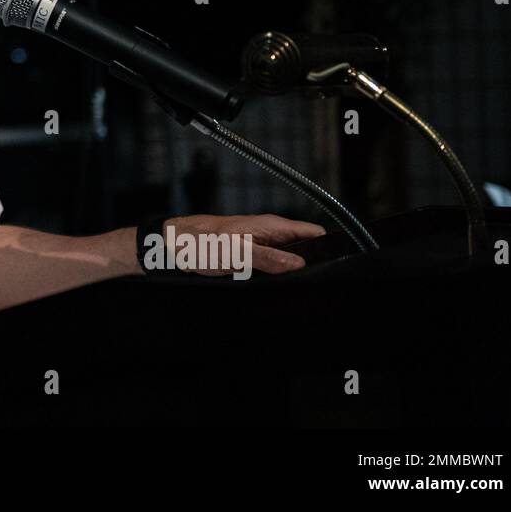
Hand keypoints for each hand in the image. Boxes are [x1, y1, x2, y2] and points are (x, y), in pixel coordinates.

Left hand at [161, 213, 325, 275]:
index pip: (312, 232)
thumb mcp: (235, 251)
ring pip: (288, 260)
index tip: (336, 262)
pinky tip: (273, 286)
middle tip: (313, 281)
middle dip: (311, 263)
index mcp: (270, 226)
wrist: (174, 246)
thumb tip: (298, 264)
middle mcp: (268, 234)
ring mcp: (260, 246)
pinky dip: (276, 276)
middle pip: (304, 249)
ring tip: (294, 285)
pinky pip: (272, 268)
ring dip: (292, 272)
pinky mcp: (251, 258)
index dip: (327, 246)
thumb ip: (267, 257)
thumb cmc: (199, 242)